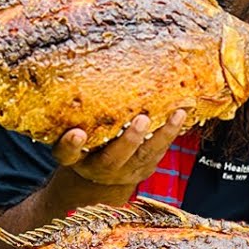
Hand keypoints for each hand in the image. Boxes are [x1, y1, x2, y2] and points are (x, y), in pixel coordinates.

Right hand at [53, 110, 186, 186]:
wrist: (101, 175)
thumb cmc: (85, 144)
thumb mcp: (73, 133)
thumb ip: (72, 116)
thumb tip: (72, 73)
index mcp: (77, 159)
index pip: (66, 155)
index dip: (71, 145)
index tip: (76, 133)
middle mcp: (100, 168)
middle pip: (113, 159)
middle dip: (129, 140)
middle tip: (140, 120)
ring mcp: (125, 170)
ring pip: (145, 155)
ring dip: (163, 134)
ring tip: (177, 114)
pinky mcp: (145, 167)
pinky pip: (160, 150)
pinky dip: (172, 131)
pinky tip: (182, 112)